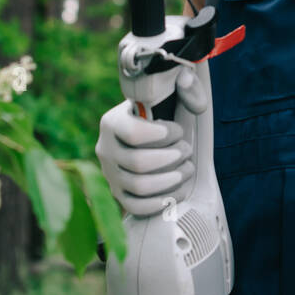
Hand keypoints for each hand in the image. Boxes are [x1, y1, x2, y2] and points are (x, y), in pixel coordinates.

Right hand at [95, 79, 199, 217]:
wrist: (149, 133)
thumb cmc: (161, 113)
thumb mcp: (170, 94)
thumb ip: (186, 88)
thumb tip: (189, 87)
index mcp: (112, 122)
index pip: (134, 133)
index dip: (163, 135)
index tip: (178, 131)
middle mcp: (105, 149)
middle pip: (139, 163)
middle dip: (172, 157)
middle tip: (186, 150)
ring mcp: (110, 174)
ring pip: (139, 186)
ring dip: (171, 179)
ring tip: (187, 168)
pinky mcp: (119, 194)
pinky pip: (136, 206)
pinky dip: (162, 201)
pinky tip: (179, 188)